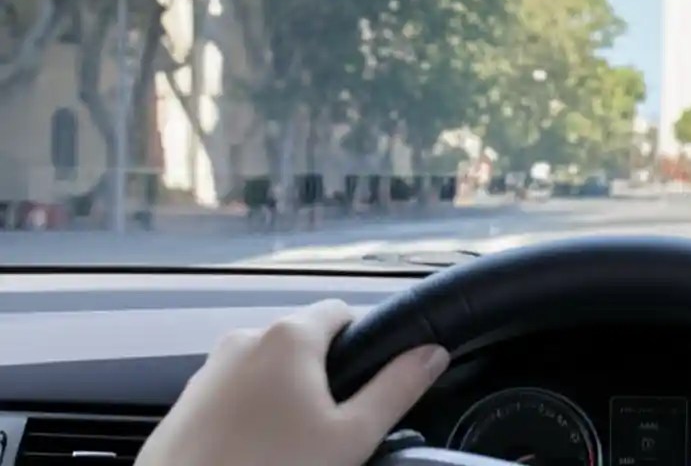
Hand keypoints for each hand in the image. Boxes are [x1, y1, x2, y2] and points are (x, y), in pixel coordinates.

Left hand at [136, 299, 449, 465]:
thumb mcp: (351, 436)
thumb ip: (397, 388)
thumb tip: (433, 353)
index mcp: (289, 337)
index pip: (340, 311)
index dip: (361, 342)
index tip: (366, 385)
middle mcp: (245, 339)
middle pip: (302, 341)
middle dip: (322, 374)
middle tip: (332, 425)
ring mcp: (209, 368)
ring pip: (266, 368)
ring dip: (285, 394)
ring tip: (292, 444)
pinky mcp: (186, 399)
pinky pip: (234, 391)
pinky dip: (251, 411)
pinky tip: (257, 450)